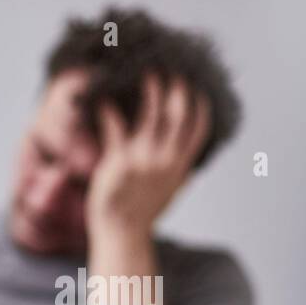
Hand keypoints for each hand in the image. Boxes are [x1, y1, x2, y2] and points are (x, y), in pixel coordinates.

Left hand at [86, 74, 210, 239]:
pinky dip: (110, 112)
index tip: (198, 88)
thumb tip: (190, 166)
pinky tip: (104, 101)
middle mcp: (165, 160)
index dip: (201, 105)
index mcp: (181, 165)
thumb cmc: (143, 212)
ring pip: (152, 115)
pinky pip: (115, 129)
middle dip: (178, 89)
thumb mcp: (170, 193)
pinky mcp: (118, 162)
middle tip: (172, 71)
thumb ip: (181, 174)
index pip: (199, 128)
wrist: (121, 232)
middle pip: (179, 114)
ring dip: (151, 91)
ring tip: (147, 75)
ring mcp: (143, 159)